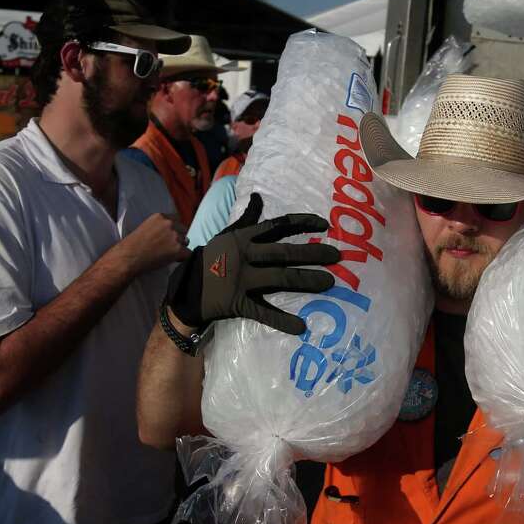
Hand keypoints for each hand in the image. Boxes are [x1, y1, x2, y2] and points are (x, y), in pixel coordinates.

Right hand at [115, 213, 191, 275]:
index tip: (168, 237)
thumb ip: (160, 226)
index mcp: (160, 216)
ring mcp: (175, 236)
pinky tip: (171, 259)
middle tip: (166, 247)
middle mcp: (169, 224)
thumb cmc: (133, 245)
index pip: (176, 220)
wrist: (128, 257)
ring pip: (186, 242)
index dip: (174, 230)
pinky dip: (181, 258)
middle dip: (178, 238)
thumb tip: (172, 231)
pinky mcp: (178, 249)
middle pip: (183, 230)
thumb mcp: (146, 226)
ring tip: (166, 254)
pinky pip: (188, 254)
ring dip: (179, 248)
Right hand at [165, 193, 340, 333]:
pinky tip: (301, 326)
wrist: (186, 289)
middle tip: (336, 256)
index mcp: (244, 238)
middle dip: (312, 254)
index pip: (278, 226)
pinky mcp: (238, 303)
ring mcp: (243, 280)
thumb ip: (248, 219)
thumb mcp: (228, 235)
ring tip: (329, 283)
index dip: (302, 224)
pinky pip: (264, 312)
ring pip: (280, 279)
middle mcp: (246, 256)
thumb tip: (259, 197)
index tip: (324, 225)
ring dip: (306, 281)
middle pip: (284, 253)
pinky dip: (282, 320)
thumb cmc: (211, 258)